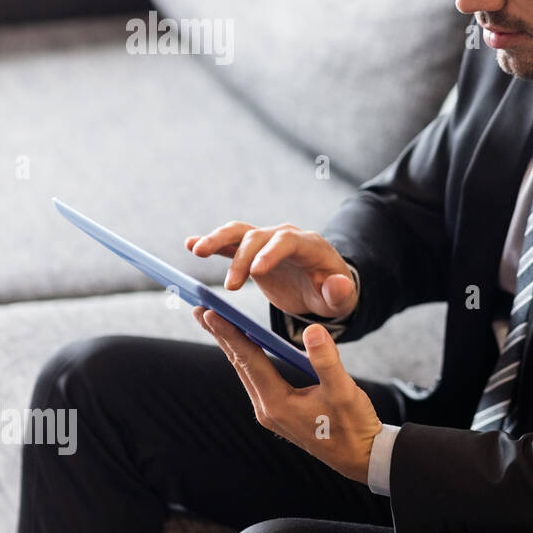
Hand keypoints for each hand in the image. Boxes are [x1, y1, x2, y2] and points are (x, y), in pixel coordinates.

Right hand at [185, 221, 356, 318]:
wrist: (323, 288)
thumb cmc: (333, 294)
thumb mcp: (342, 299)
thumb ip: (341, 292)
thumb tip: (339, 283)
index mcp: (310, 246)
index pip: (288, 241)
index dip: (271, 253)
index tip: (256, 272)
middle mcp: (286, 237)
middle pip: (259, 237)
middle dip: (242, 258)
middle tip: (230, 287)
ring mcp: (267, 242)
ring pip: (240, 233)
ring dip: (218, 240)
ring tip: (197, 250)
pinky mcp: (252, 252)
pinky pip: (230, 243)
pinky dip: (211, 242)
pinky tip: (190, 244)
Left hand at [193, 305, 381, 483]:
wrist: (359, 456)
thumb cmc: (353, 425)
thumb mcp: (344, 391)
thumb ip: (326, 360)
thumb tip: (312, 330)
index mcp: (278, 403)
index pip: (249, 361)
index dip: (230, 334)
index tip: (211, 313)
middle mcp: (268, 409)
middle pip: (240, 365)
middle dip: (222, 336)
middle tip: (201, 309)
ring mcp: (272, 412)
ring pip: (246, 372)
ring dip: (232, 346)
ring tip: (217, 324)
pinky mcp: (279, 412)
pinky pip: (257, 379)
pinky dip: (247, 358)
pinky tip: (246, 347)